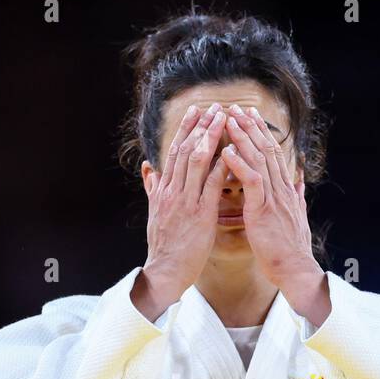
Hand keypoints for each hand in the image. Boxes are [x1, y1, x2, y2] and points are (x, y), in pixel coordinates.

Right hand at [133, 103, 228, 320]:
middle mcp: (173, 191)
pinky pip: (211, 186)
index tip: (196, 110)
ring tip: (224, 120)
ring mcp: (185, 202)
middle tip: (214, 106)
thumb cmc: (164, 246)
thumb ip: (153, 187)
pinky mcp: (199, 215)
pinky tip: (230, 153)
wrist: (164, 272)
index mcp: (164, 189)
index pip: (175, 152)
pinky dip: (220, 167)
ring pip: (197, 162)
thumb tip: (149, 168)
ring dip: (211, 138)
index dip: (186, 129)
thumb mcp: (154, 212)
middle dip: (201, 126)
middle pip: (186, 150)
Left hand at [218, 105, 323, 295]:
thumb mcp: (296, 217)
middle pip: (265, 149)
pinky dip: (240, 164)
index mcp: (285, 190)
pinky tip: (228, 151)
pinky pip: (251, 181)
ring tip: (229, 120)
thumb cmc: (290, 249)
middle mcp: (280, 188)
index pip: (272, 154)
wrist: (295, 269)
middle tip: (237, 108)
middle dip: (251, 127)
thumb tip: (298, 181)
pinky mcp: (263, 210)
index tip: (250, 118)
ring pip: (258, 159)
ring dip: (243, 138)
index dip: (261, 134)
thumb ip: (296, 196)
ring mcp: (273, 197)